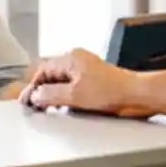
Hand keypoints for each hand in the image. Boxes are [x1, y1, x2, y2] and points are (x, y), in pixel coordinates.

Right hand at [19, 49, 150, 117]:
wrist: (137, 95)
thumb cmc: (112, 90)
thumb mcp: (74, 95)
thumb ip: (51, 94)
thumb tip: (35, 95)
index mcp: (70, 58)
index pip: (43, 70)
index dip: (33, 86)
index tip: (28, 101)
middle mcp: (78, 60)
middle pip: (52, 74)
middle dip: (43, 90)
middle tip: (37, 106)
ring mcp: (87, 69)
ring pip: (63, 81)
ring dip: (56, 94)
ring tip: (52, 108)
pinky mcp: (96, 80)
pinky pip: (74, 86)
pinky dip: (68, 96)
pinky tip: (69, 106)